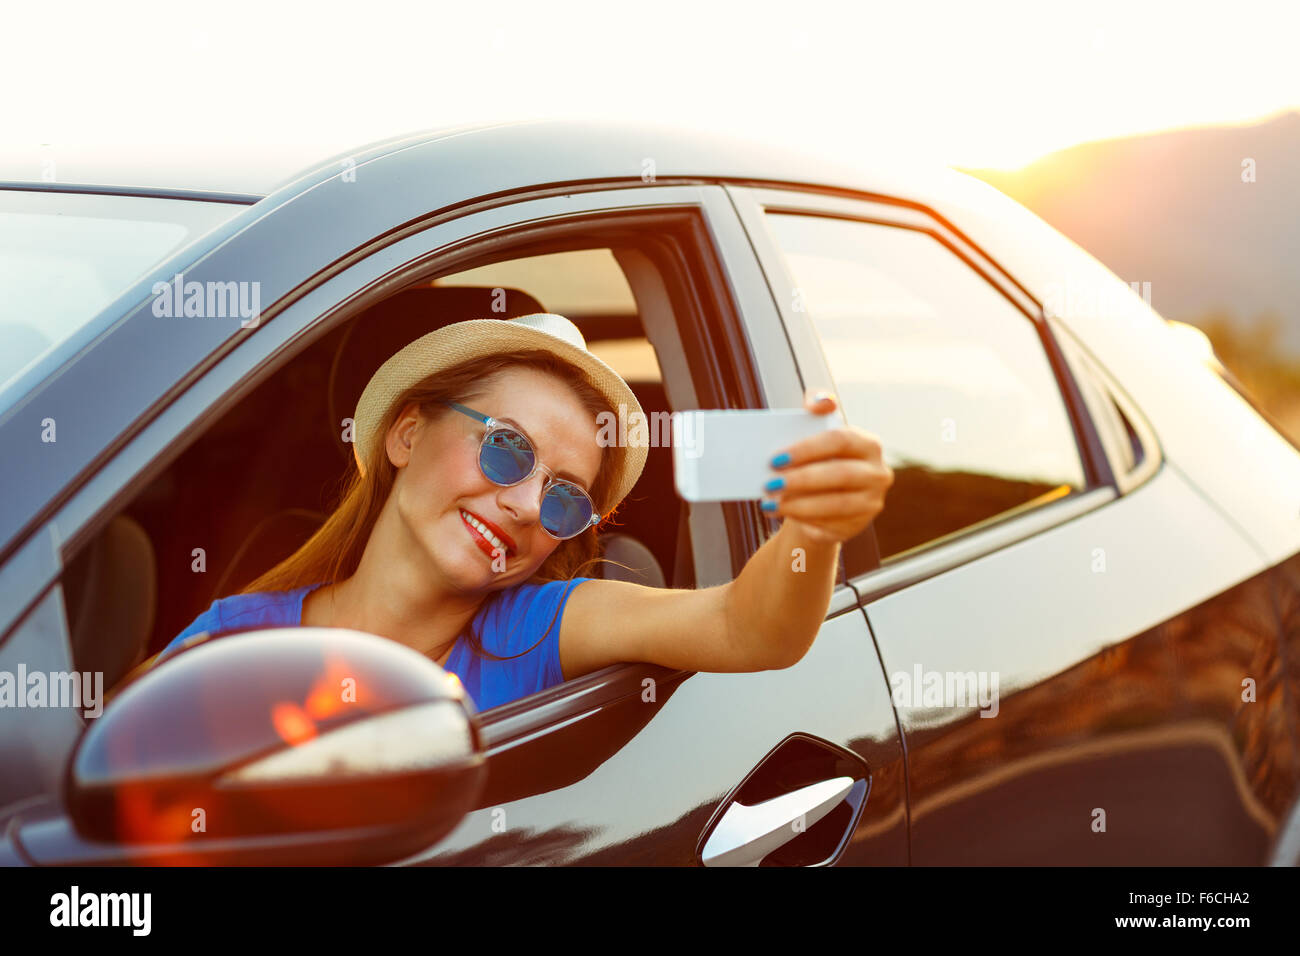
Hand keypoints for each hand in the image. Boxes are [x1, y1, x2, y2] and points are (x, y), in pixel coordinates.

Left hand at [761, 388, 893, 543]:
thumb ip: (818, 407)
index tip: (777, 458)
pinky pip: (831, 526)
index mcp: (868, 444)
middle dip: (802, 479)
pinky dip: (804, 521)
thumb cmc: (817, 460)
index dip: (807, 449)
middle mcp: (877, 472)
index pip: (840, 440)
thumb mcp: (817, 433)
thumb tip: (816, 403)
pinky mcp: (858, 526)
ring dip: (799, 505)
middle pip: (840, 474)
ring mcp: (871, 502)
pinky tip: (784, 515)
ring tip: (771, 504)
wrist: (822, 497)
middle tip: (770, 484)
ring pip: (836, 504)